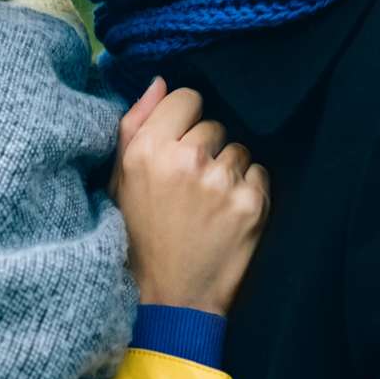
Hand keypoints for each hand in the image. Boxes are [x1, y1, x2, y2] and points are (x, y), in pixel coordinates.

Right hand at [109, 78, 269, 315]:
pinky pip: (259, 174)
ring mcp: (221, 182)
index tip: (180, 143)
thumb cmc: (139, 233)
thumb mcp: (120, 178)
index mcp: (148, 149)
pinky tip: (227, 213)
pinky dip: (248, 190)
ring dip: (228, 170)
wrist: (170, 297)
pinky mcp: (251, 205)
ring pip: (238, 149)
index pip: (185, 97)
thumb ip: (135, 123)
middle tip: (191, 183)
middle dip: (205, 147)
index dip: (184, 119)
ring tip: (208, 202)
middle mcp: (185, 160)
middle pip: (213, 124)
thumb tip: (159, 81)